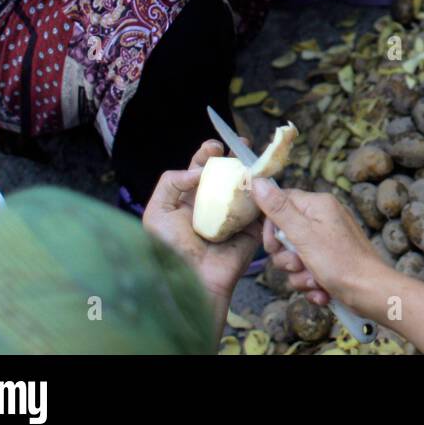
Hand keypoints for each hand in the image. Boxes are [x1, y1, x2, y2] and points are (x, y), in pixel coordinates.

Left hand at [142, 141, 261, 309]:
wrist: (192, 281)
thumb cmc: (169, 248)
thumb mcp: (157, 212)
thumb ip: (171, 182)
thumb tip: (199, 170)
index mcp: (190, 200)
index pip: (201, 170)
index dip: (208, 155)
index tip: (215, 147)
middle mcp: (213, 205)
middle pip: (227, 174)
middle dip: (235, 156)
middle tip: (242, 143)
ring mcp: (234, 216)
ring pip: (246, 187)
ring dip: (253, 171)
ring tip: (257, 158)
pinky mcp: (252, 229)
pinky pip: (262, 208)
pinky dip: (266, 193)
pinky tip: (266, 180)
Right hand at [252, 180, 390, 309]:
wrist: (371, 292)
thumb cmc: (340, 262)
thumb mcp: (304, 234)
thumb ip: (279, 209)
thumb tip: (256, 181)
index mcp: (318, 205)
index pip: (281, 202)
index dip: (271, 226)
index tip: (272, 244)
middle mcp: (324, 220)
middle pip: (285, 234)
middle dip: (287, 257)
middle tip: (298, 263)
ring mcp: (327, 242)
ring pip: (294, 258)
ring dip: (300, 275)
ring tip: (315, 280)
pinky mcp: (330, 262)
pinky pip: (307, 272)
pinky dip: (311, 284)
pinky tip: (323, 291)